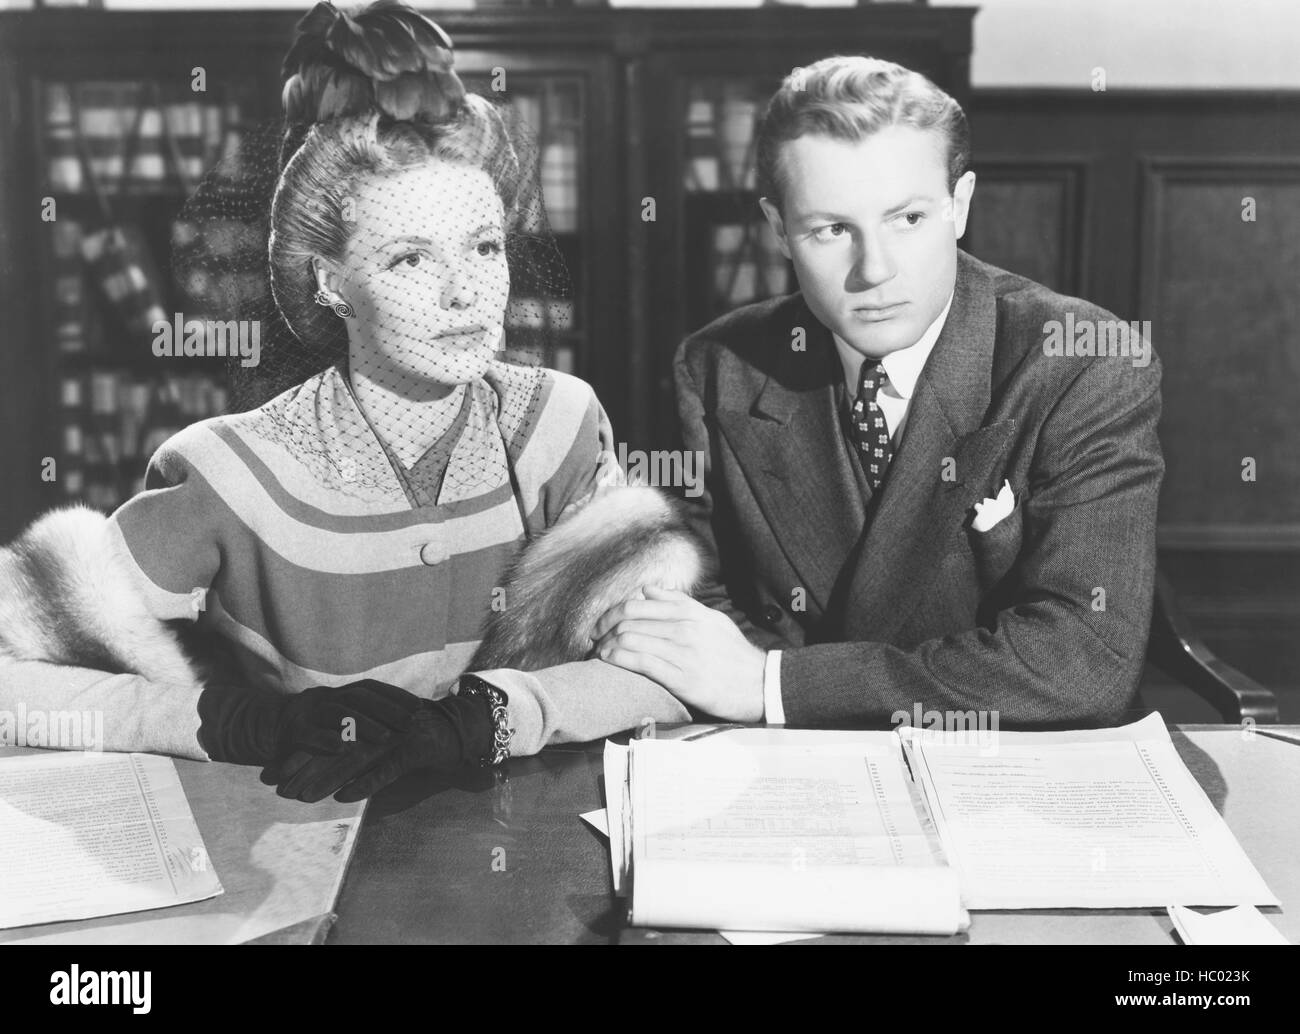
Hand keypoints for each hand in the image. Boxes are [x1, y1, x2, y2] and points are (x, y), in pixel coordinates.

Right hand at [198, 679, 420, 765]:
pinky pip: (311, 735)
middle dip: (388, 709)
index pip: (373, 688)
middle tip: (412, 722)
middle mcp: (326, 697)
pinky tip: (345, 749)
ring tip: (386, 738)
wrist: (265, 726)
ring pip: (339, 714)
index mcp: (339, 692)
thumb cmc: (312, 726)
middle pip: (361, 698)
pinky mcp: (292, 732)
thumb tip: (398, 718)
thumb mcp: (337, 715)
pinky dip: (327, 741)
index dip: (396, 696)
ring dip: (364, 725)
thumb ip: (362, 714)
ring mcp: (308, 712)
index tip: (420, 706)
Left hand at [264, 691, 495, 802]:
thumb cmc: (414, 741)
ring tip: (303, 797)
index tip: (272, 773)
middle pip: (332, 747)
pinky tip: (345, 797)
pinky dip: (365, 783)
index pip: (324, 739)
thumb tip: (325, 777)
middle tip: (278, 788)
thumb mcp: (381, 745)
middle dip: (302, 769)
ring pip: (353, 759)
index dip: (298, 756)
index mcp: (363, 723)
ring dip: (326, 779)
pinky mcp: (412, 750)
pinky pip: (385, 769)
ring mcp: (393, 737)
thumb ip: (356, 755)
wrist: (455, 730)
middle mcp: (374, 726)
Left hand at [591, 586, 765, 720]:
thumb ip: (680, 603)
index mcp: (689, 613)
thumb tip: (649, 590)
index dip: (611, 613)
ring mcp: (682, 652)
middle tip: (594, 640)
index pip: (637, 605)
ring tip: (600, 654)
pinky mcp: (681, 678)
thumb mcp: (712, 619)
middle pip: (628, 621)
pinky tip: (609, 662)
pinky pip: (640, 662)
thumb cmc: (734, 654)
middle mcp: (684, 628)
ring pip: (630, 640)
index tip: (601, 624)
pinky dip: (618, 659)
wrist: (761, 684)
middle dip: (604, 630)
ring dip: (607, 646)